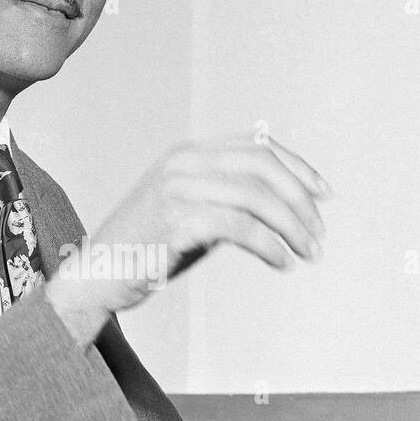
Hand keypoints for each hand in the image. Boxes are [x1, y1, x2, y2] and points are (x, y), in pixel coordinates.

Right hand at [45, 133, 328, 344]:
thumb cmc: (145, 250)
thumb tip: (283, 207)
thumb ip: (226, 199)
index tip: (323, 194)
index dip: (298, 167)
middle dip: (301, 200)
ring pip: (257, 196)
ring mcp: (177, 189)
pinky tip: (281, 262)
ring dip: (292, 226)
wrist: (96, 276)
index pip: (257, 145)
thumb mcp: (189, 211)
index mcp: (189, 153)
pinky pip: (240, 227)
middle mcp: (183, 163)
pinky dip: (269, 245)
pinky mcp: (176, 221)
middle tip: (318, 234)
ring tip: (307, 252)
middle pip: (263, 166)